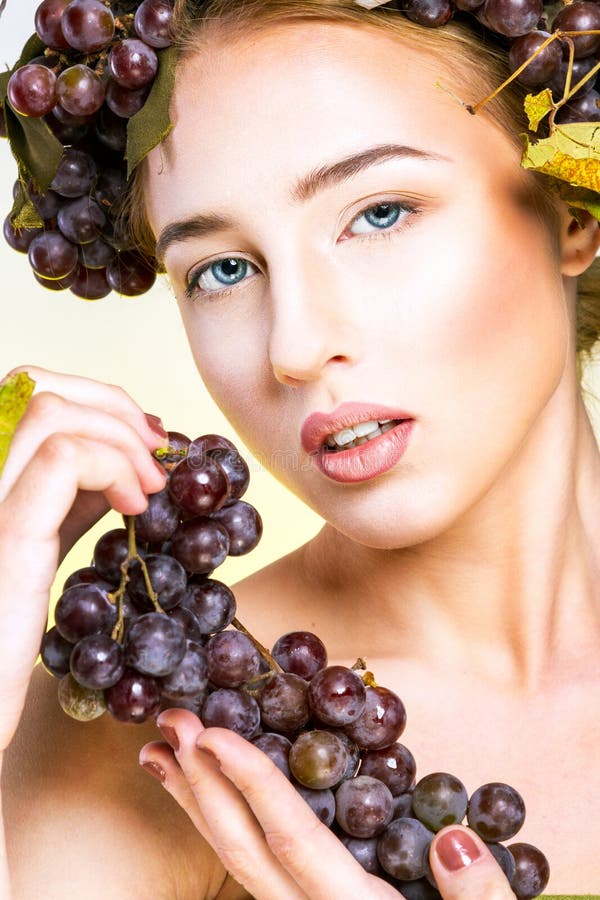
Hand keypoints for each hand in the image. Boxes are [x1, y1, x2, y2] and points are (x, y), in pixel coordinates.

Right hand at [0, 365, 166, 750]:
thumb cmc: (3, 631)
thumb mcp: (43, 541)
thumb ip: (70, 494)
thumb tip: (119, 457)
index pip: (30, 389)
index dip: (98, 400)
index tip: (146, 438)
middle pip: (37, 385)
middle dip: (114, 406)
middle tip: (155, 453)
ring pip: (51, 412)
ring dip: (121, 437)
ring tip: (149, 487)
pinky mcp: (4, 532)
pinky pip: (60, 460)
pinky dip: (113, 467)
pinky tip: (136, 505)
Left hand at [140, 709, 516, 899]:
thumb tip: (457, 840)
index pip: (294, 840)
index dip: (252, 784)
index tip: (211, 735)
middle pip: (244, 849)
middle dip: (201, 783)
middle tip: (167, 723)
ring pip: (237, 860)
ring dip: (197, 803)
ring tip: (159, 756)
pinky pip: (251, 864)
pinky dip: (223, 824)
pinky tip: (210, 797)